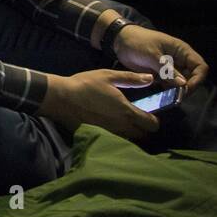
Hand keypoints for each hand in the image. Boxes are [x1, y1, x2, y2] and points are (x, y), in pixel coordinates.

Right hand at [38, 70, 159, 139]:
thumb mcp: (107, 76)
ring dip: (133, 134)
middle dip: (145, 130)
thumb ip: (130, 78)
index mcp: (127, 111)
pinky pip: (117, 140)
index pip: (152, 124)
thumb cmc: (85, 84)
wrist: (61, 98)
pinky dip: (121, 137)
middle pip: (144, 136)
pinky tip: (114, 126)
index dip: (155, 120)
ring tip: (128, 124)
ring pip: (131, 140)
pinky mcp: (100, 135)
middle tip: (140, 120)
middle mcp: (122, 125)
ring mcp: (110, 132)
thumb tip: (150, 78)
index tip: (151, 114)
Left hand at [114, 24, 208, 94]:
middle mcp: (179, 60)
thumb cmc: (137, 42)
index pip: (200, 67)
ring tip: (169, 98)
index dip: (197, 79)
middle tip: (177, 97)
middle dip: (187, 88)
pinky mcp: (161, 74)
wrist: (119, 40)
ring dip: (177, 91)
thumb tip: (183, 83)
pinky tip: (161, 97)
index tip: (187, 89)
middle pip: (192, 77)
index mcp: (181, 51)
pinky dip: (168, 91)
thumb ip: (167, 69)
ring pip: (181, 83)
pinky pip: (169, 85)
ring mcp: (170, 68)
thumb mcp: (152, 55)